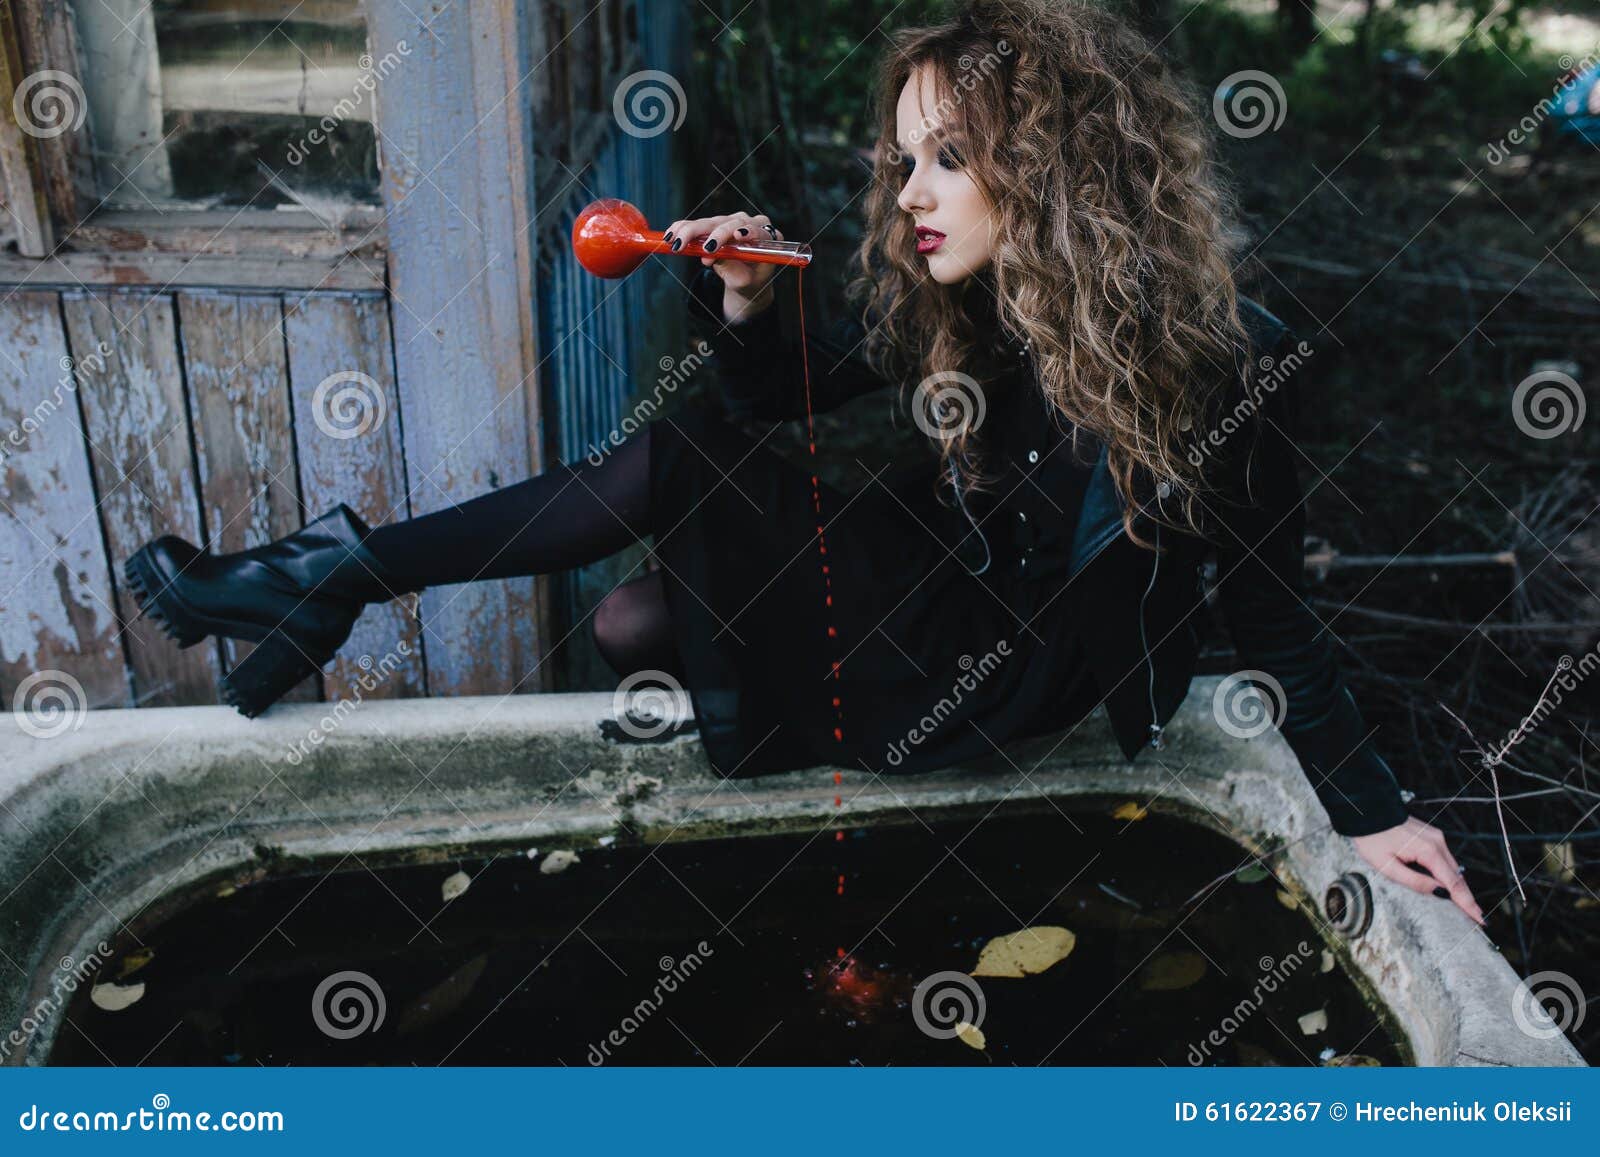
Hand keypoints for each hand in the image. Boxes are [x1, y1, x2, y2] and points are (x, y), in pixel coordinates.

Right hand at [662, 211, 784, 300]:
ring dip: (690, 230)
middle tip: (698, 246)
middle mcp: (750, 223)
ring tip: (675, 240)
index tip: (737, 236)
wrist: (747, 279)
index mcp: (766, 236)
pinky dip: (684, 229)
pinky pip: (700, 224)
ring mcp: (733, 220)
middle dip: (712, 234)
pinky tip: (671, 234)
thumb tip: (707, 257)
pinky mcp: (717, 223)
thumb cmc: (750, 280)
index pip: (756, 230)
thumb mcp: (742, 280)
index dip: (746, 231)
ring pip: (711, 222)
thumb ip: (730, 267)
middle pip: (730, 223)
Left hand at [1351, 816, 1484, 925]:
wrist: (1367, 813)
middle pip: (1457, 877)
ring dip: (1457, 887)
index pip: (1453, 883)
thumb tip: (1439, 893)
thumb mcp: (1387, 866)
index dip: (1468, 903)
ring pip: (1452, 868)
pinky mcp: (1432, 836)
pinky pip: (1444, 859)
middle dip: (1466, 898)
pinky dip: (1448, 874)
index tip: (1481, 919)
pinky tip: (1447, 887)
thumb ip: (1415, 881)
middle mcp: (1438, 842)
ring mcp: (1437, 837)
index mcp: (1428, 851)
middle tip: (1478, 919)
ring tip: (1466, 908)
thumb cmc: (1372, 840)